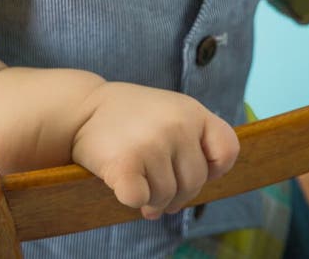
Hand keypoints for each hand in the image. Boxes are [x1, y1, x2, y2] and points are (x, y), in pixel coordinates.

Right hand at [70, 81, 238, 220]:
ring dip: (151, 197)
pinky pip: (140, 200)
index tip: (188, 165)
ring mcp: (152, 144)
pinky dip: (132, 198)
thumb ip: (190, 144)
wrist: (81, 107)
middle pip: (195, 183)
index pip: (227, 150)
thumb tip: (185, 200)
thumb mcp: (169, 112)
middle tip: (151, 175)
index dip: (213, 168)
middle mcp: (177, 125)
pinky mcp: (126, 165)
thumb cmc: (129, 117)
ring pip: (168, 197)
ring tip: (135, 173)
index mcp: (192, 111)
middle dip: (175, 190)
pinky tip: (121, 180)